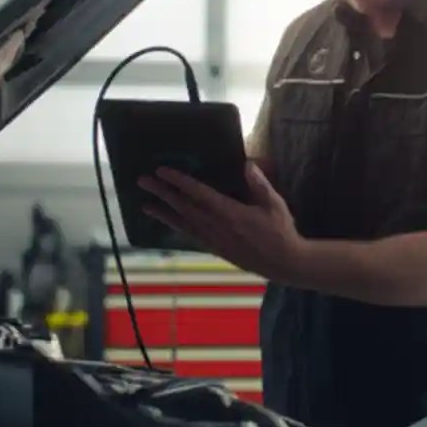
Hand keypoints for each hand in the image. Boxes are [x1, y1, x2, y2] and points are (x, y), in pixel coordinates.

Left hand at [138, 163, 304, 278]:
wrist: (284, 263)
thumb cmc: (281, 231)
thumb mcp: (275, 204)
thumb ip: (259, 184)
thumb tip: (246, 163)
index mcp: (231, 213)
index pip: (199, 194)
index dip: (179, 181)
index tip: (162, 171)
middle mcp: (217, 227)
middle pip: (184, 207)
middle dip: (163, 193)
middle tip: (143, 181)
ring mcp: (214, 240)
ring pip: (183, 224)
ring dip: (163, 213)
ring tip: (146, 205)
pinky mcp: (215, 249)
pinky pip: (191, 236)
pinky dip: (177, 228)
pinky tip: (169, 223)